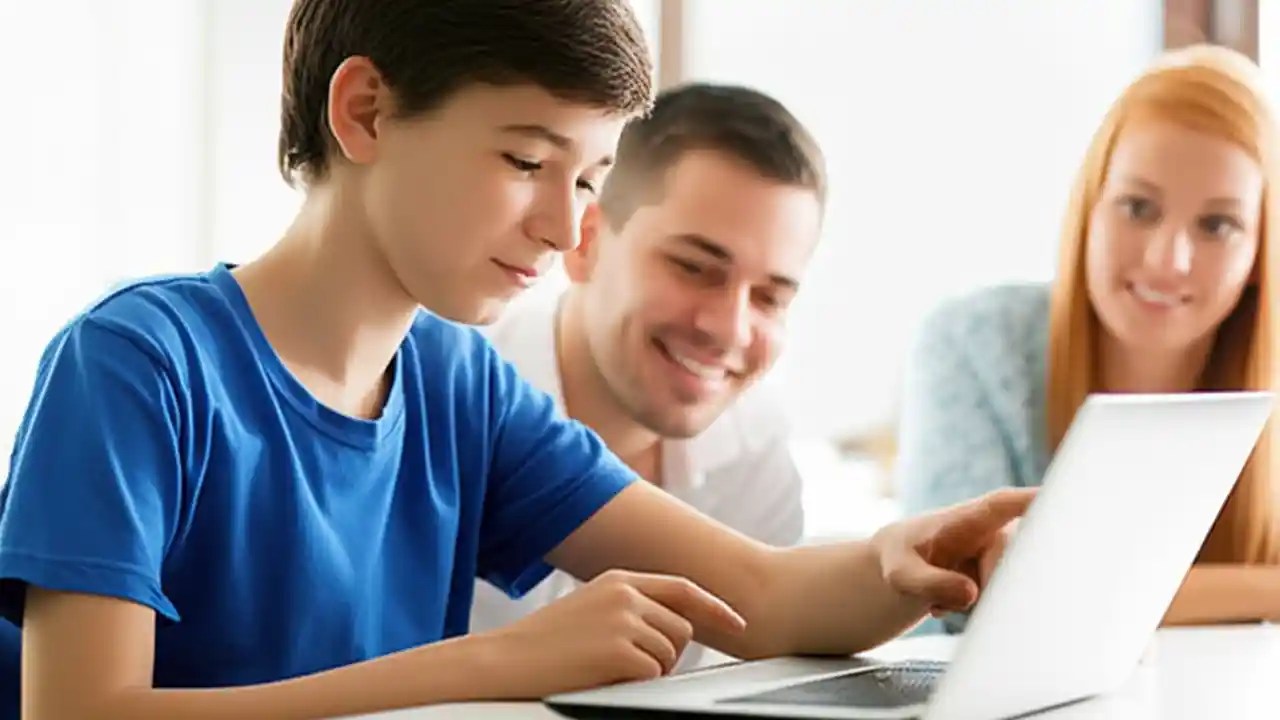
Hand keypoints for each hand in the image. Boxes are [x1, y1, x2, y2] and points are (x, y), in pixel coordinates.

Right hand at [483, 569, 746, 696]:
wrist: (506, 660)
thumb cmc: (547, 643)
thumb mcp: (592, 608)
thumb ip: (632, 608)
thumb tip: (675, 629)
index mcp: (620, 579)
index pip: (683, 588)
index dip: (715, 606)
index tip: (738, 623)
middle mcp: (625, 593)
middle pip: (682, 628)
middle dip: (670, 653)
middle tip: (633, 666)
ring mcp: (623, 620)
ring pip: (670, 653)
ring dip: (650, 670)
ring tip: (609, 669)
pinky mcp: (619, 650)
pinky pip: (653, 674)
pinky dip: (636, 683)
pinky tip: (604, 677)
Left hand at [871, 488, 1035, 617]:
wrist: (902, 569)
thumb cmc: (900, 559)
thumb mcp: (900, 574)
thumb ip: (930, 582)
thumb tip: (971, 594)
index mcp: (970, 518)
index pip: (1006, 504)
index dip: (1035, 501)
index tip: (1060, 498)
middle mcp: (996, 534)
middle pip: (1015, 564)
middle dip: (991, 589)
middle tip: (952, 599)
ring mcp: (1004, 558)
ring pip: (1009, 591)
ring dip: (976, 605)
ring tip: (941, 597)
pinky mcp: (1005, 579)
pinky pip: (1003, 605)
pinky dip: (977, 613)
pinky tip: (951, 603)